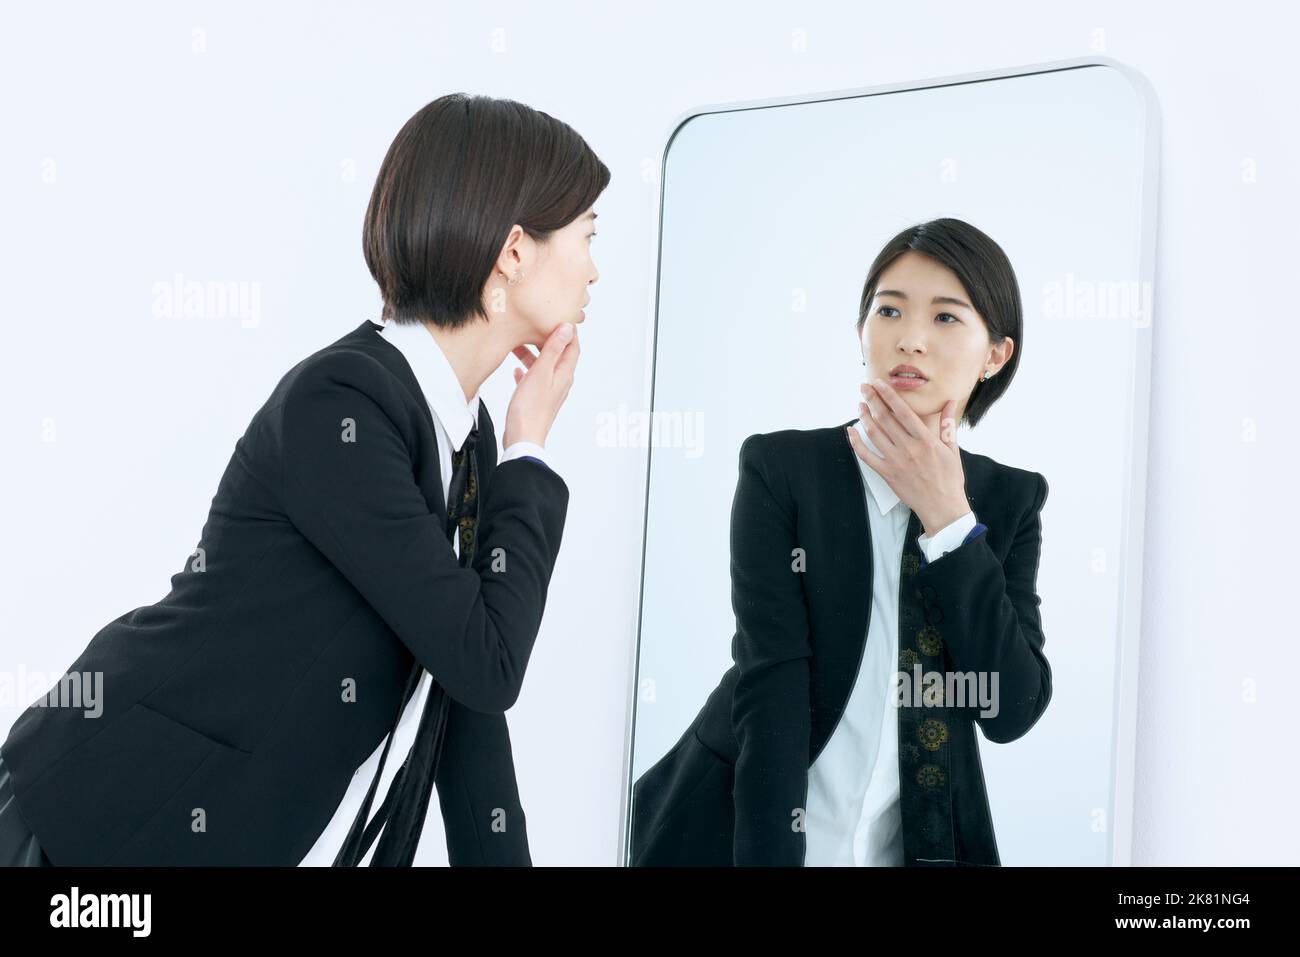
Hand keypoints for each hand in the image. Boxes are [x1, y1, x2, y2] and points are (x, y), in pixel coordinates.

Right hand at [504, 323, 579, 447]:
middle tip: (534, 327)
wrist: (523, 437)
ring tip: (517, 346)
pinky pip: (533, 380)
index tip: (556, 317)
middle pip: (557, 355)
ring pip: (543, 366)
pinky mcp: (537, 400)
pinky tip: (515, 370)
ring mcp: (548, 391)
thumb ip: (553, 349)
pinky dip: (526, 371)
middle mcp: (559, 382)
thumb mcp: (541, 372)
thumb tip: (567, 328)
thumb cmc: (530, 409)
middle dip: (546, 340)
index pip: (572, 346)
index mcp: (564, 374)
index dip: (567, 331)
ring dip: (532, 355)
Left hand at [846, 379, 969, 536]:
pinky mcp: (887, 474)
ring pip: (874, 434)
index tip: (879, 383)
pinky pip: (867, 456)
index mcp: (926, 440)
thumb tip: (951, 402)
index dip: (888, 395)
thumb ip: (948, 424)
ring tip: (859, 404)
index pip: (903, 411)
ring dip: (864, 417)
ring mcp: (896, 462)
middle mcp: (909, 449)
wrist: (942, 507)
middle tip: (863, 387)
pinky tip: (851, 432)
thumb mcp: (953, 449)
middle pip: (885, 418)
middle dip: (872, 400)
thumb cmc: (949, 478)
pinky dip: (856, 443)